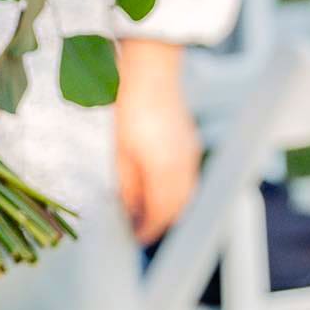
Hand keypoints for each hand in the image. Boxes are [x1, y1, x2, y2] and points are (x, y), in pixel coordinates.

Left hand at [114, 55, 197, 244]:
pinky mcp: (190, 142)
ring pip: (186, 194)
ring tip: (147, 211)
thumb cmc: (130, 108)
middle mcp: (183, 165)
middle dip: (160, 222)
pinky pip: (188, 177)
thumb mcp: (119, 152)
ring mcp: (190, 153)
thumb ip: (127, 186)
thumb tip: (130, 210)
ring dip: (170, 207)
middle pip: (178, 207)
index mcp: (164, 171)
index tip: (135, 238)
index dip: (149, 229)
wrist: (151, 70)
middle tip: (140, 229)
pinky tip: (158, 187)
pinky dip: (176, 190)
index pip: (161, 213)